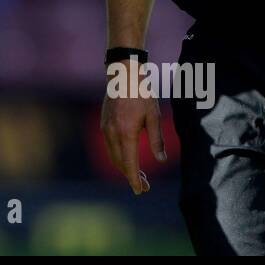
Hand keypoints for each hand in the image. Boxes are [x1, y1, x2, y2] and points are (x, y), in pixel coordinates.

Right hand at [100, 59, 166, 193]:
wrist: (123, 75)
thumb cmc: (142, 93)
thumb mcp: (154, 116)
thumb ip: (157, 139)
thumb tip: (161, 159)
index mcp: (126, 133)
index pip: (129, 164)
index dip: (135, 180)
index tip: (141, 190)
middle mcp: (112, 133)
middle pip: (120, 163)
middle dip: (131, 176)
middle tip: (145, 186)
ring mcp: (105, 128)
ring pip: (113, 156)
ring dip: (124, 167)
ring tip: (138, 173)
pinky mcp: (104, 124)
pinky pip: (110, 146)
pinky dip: (118, 156)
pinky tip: (128, 157)